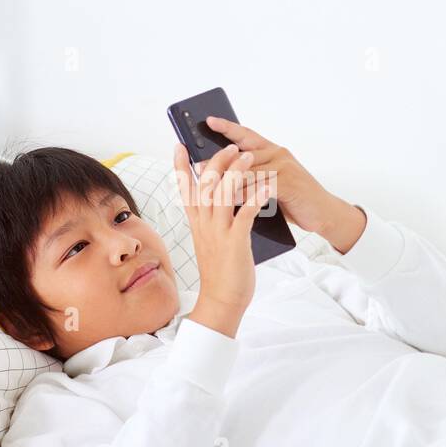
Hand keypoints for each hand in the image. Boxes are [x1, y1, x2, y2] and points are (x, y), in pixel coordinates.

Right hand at [173, 140, 272, 336]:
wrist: (222, 301)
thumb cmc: (220, 272)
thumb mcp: (210, 241)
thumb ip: (211, 221)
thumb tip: (217, 203)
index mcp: (198, 224)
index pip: (186, 190)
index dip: (182, 167)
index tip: (179, 147)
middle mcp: (205, 224)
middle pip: (206, 185)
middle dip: (217, 161)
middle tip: (229, 145)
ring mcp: (218, 232)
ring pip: (222, 194)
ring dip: (235, 172)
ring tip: (247, 156)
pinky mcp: (235, 242)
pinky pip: (244, 215)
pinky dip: (255, 198)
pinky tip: (265, 187)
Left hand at [198, 115, 336, 234]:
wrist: (325, 213)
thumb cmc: (296, 199)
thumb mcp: (272, 183)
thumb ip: (254, 177)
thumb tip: (224, 177)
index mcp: (273, 151)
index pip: (247, 135)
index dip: (228, 127)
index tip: (209, 121)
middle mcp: (278, 154)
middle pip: (243, 154)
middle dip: (219, 161)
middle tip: (198, 166)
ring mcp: (284, 166)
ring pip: (249, 171)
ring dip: (227, 180)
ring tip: (208, 186)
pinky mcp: (288, 182)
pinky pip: (260, 186)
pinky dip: (244, 194)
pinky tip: (231, 200)